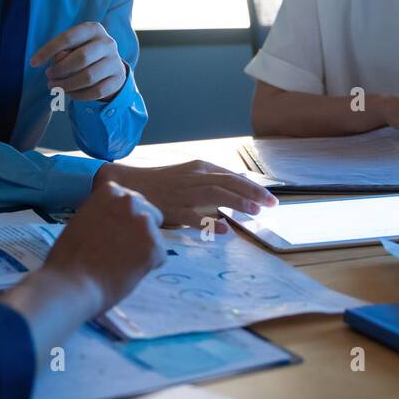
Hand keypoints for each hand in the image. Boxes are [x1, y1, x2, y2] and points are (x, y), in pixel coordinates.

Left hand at [30, 22, 126, 101]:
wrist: (110, 65)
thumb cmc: (83, 53)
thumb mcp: (73, 46)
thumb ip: (63, 52)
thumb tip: (56, 64)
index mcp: (94, 29)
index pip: (68, 38)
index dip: (48, 50)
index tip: (33, 63)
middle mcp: (107, 43)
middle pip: (81, 58)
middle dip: (60, 70)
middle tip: (48, 76)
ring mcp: (115, 62)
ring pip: (88, 77)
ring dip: (67, 85)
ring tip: (55, 86)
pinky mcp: (117, 79)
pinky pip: (96, 91)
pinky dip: (79, 95)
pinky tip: (69, 93)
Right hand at [41, 180, 165, 313]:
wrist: (70, 283)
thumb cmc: (69, 257)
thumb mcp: (84, 220)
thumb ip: (105, 214)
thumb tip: (118, 223)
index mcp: (110, 191)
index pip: (130, 203)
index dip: (123, 222)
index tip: (113, 235)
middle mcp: (130, 200)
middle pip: (149, 214)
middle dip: (139, 232)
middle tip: (121, 252)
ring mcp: (144, 222)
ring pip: (154, 237)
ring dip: (143, 250)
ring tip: (119, 265)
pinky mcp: (154, 245)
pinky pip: (158, 257)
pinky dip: (147, 267)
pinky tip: (126, 273)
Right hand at [99, 159, 277, 230]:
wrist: (126, 184)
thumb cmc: (159, 183)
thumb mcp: (188, 176)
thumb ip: (209, 182)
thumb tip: (234, 193)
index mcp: (199, 168)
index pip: (232, 176)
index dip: (252, 187)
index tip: (268, 198)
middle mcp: (194, 178)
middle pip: (229, 183)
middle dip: (253, 194)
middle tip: (272, 204)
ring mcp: (183, 193)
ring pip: (216, 195)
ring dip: (237, 203)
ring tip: (255, 212)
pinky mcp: (172, 208)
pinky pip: (193, 216)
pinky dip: (209, 223)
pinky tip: (224, 231)